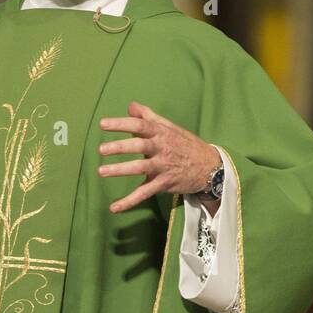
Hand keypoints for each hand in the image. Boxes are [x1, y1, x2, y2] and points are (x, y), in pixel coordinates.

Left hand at [98, 101, 220, 212]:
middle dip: (120, 147)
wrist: (210, 167)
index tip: (103, 124)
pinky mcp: (164, 183)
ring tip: (101, 172)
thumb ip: (149, 117)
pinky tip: (114, 207)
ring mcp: (163, 166)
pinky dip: (129, 201)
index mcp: (162, 132)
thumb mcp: (170, 127)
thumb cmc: (186, 145)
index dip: (121, 124)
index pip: (140, 125)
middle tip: (101, 149)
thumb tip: (131, 105)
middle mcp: (162, 148)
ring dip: (120, 169)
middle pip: (139, 145)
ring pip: (140, 167)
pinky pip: (144, 193)